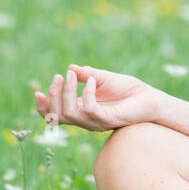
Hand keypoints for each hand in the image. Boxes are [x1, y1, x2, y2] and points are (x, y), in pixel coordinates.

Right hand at [34, 64, 164, 132]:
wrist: (151, 99)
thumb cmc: (129, 90)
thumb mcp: (104, 79)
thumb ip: (87, 75)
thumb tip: (71, 67)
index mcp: (82, 111)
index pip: (56, 116)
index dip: (44, 108)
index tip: (36, 93)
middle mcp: (87, 120)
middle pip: (58, 116)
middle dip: (54, 95)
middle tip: (59, 76)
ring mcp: (97, 122)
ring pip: (70, 114)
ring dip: (68, 92)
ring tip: (72, 75)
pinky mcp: (108, 119)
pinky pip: (89, 110)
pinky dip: (86, 94)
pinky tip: (92, 81)